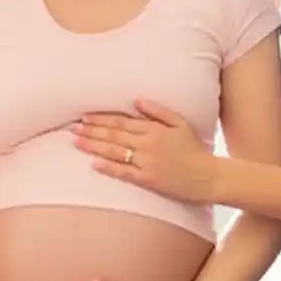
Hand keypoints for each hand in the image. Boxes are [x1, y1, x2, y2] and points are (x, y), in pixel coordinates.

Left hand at [71, 99, 219, 203]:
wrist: (209, 176)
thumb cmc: (194, 150)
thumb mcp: (180, 124)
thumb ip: (158, 111)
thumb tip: (136, 101)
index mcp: (154, 129)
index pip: (121, 121)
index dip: (101, 118)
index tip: (84, 116)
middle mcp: (148, 143)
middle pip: (113, 135)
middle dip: (91, 131)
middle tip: (72, 128)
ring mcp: (147, 162)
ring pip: (114, 151)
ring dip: (93, 146)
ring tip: (76, 142)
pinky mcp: (148, 179)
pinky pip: (124, 172)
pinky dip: (108, 168)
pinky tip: (94, 164)